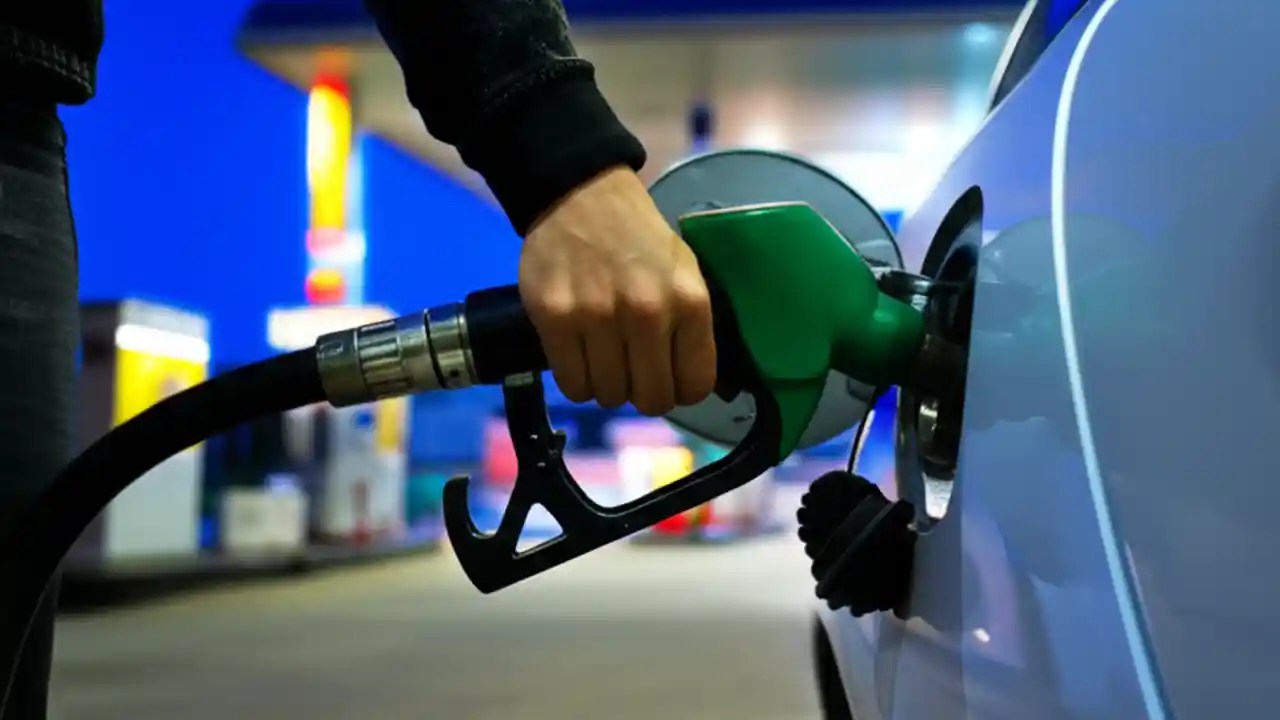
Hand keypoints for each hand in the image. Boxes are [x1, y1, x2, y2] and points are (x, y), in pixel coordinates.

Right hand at [519, 166, 716, 415]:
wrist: (581, 195)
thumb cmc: (639, 240)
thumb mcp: (685, 272)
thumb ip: (693, 328)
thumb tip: (698, 387)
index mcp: (688, 301)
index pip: (695, 385)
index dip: (682, 390)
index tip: (668, 378)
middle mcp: (647, 313)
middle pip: (651, 398)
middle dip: (643, 392)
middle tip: (632, 370)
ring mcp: (597, 317)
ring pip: (609, 396)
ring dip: (607, 385)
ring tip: (604, 356)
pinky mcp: (555, 318)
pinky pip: (572, 384)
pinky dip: (577, 380)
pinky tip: (580, 354)